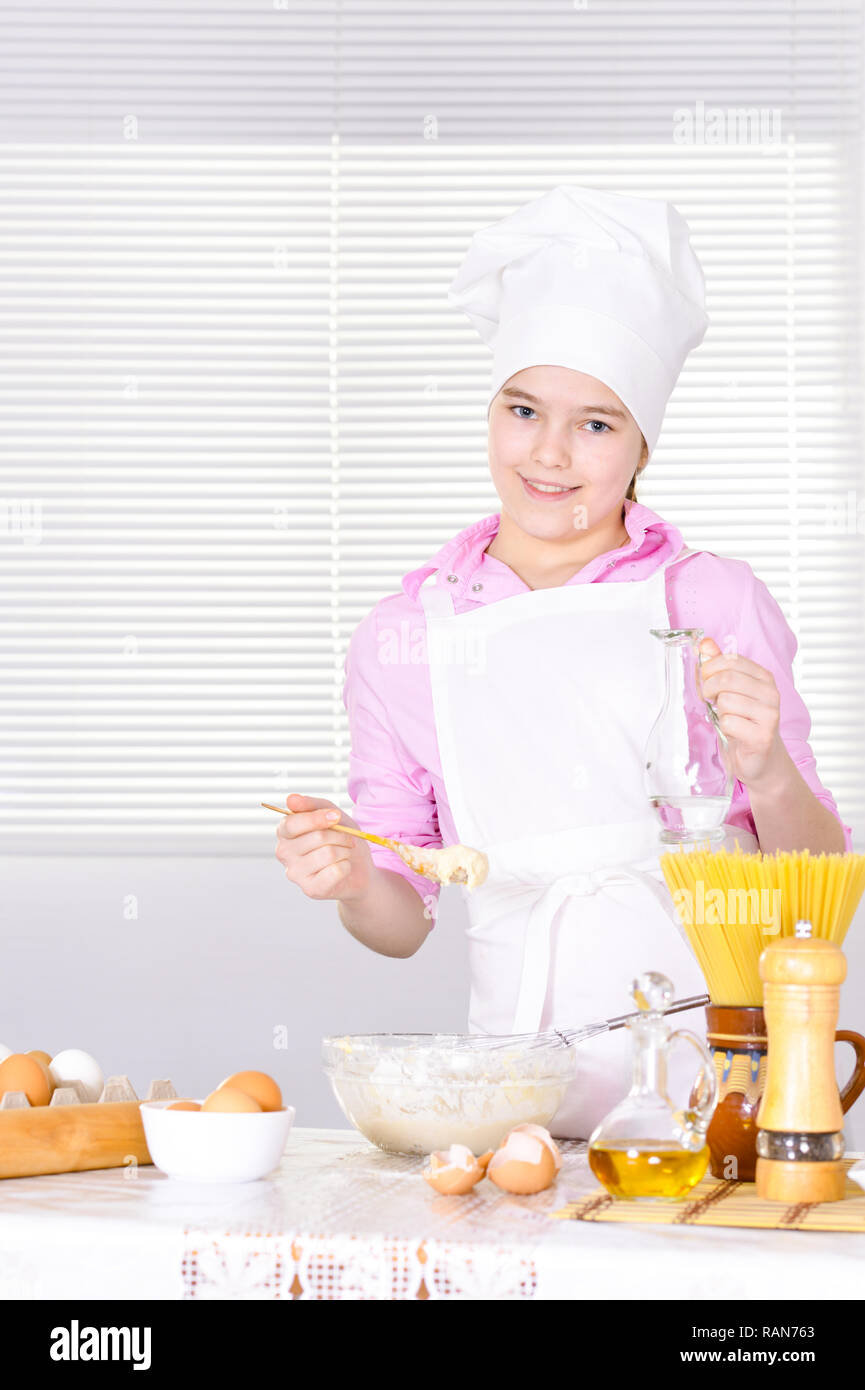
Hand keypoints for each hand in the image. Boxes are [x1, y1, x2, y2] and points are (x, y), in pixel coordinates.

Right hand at [275, 793, 373, 901]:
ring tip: (345, 853)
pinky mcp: (310, 889)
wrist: (358, 868)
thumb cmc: (340, 839)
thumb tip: (291, 799)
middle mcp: (284, 853)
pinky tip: (342, 869)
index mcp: (285, 832)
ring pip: (329, 854)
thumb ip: (311, 805)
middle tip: (347, 839)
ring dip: (345, 851)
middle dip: (340, 836)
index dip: (317, 818)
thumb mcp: (331, 815)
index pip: (292, 823)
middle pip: (317, 837)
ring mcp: (295, 873)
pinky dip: (346, 867)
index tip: (336, 817)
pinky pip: (335, 871)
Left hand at [697, 637, 787, 790]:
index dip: (711, 668)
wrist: (760, 759)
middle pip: (728, 678)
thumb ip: (719, 667)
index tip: (705, 680)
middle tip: (710, 700)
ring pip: (727, 701)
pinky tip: (733, 732)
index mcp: (764, 678)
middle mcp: (771, 693)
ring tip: (727, 718)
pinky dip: (724, 728)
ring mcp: (770, 715)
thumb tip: (705, 644)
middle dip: (710, 688)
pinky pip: (730, 723)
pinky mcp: (762, 736)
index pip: (732, 660)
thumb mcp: (730, 691)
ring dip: (719, 712)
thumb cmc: (743, 723)